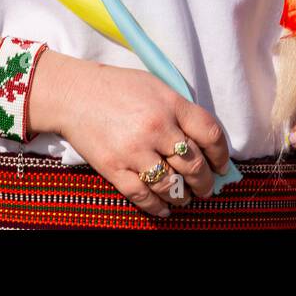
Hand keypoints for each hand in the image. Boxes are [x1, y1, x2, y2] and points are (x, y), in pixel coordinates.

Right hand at [52, 59, 232, 219]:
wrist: (74, 94)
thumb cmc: (117, 87)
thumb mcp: (155, 87)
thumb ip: (179, 111)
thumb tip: (202, 141)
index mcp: (170, 104)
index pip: (210, 134)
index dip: (221, 155)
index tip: (221, 165)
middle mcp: (157, 127)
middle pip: (195, 165)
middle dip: (205, 182)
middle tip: (206, 188)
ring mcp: (135, 150)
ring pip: (172, 186)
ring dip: (183, 197)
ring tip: (185, 198)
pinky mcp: (115, 169)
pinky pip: (144, 196)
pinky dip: (158, 207)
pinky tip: (164, 208)